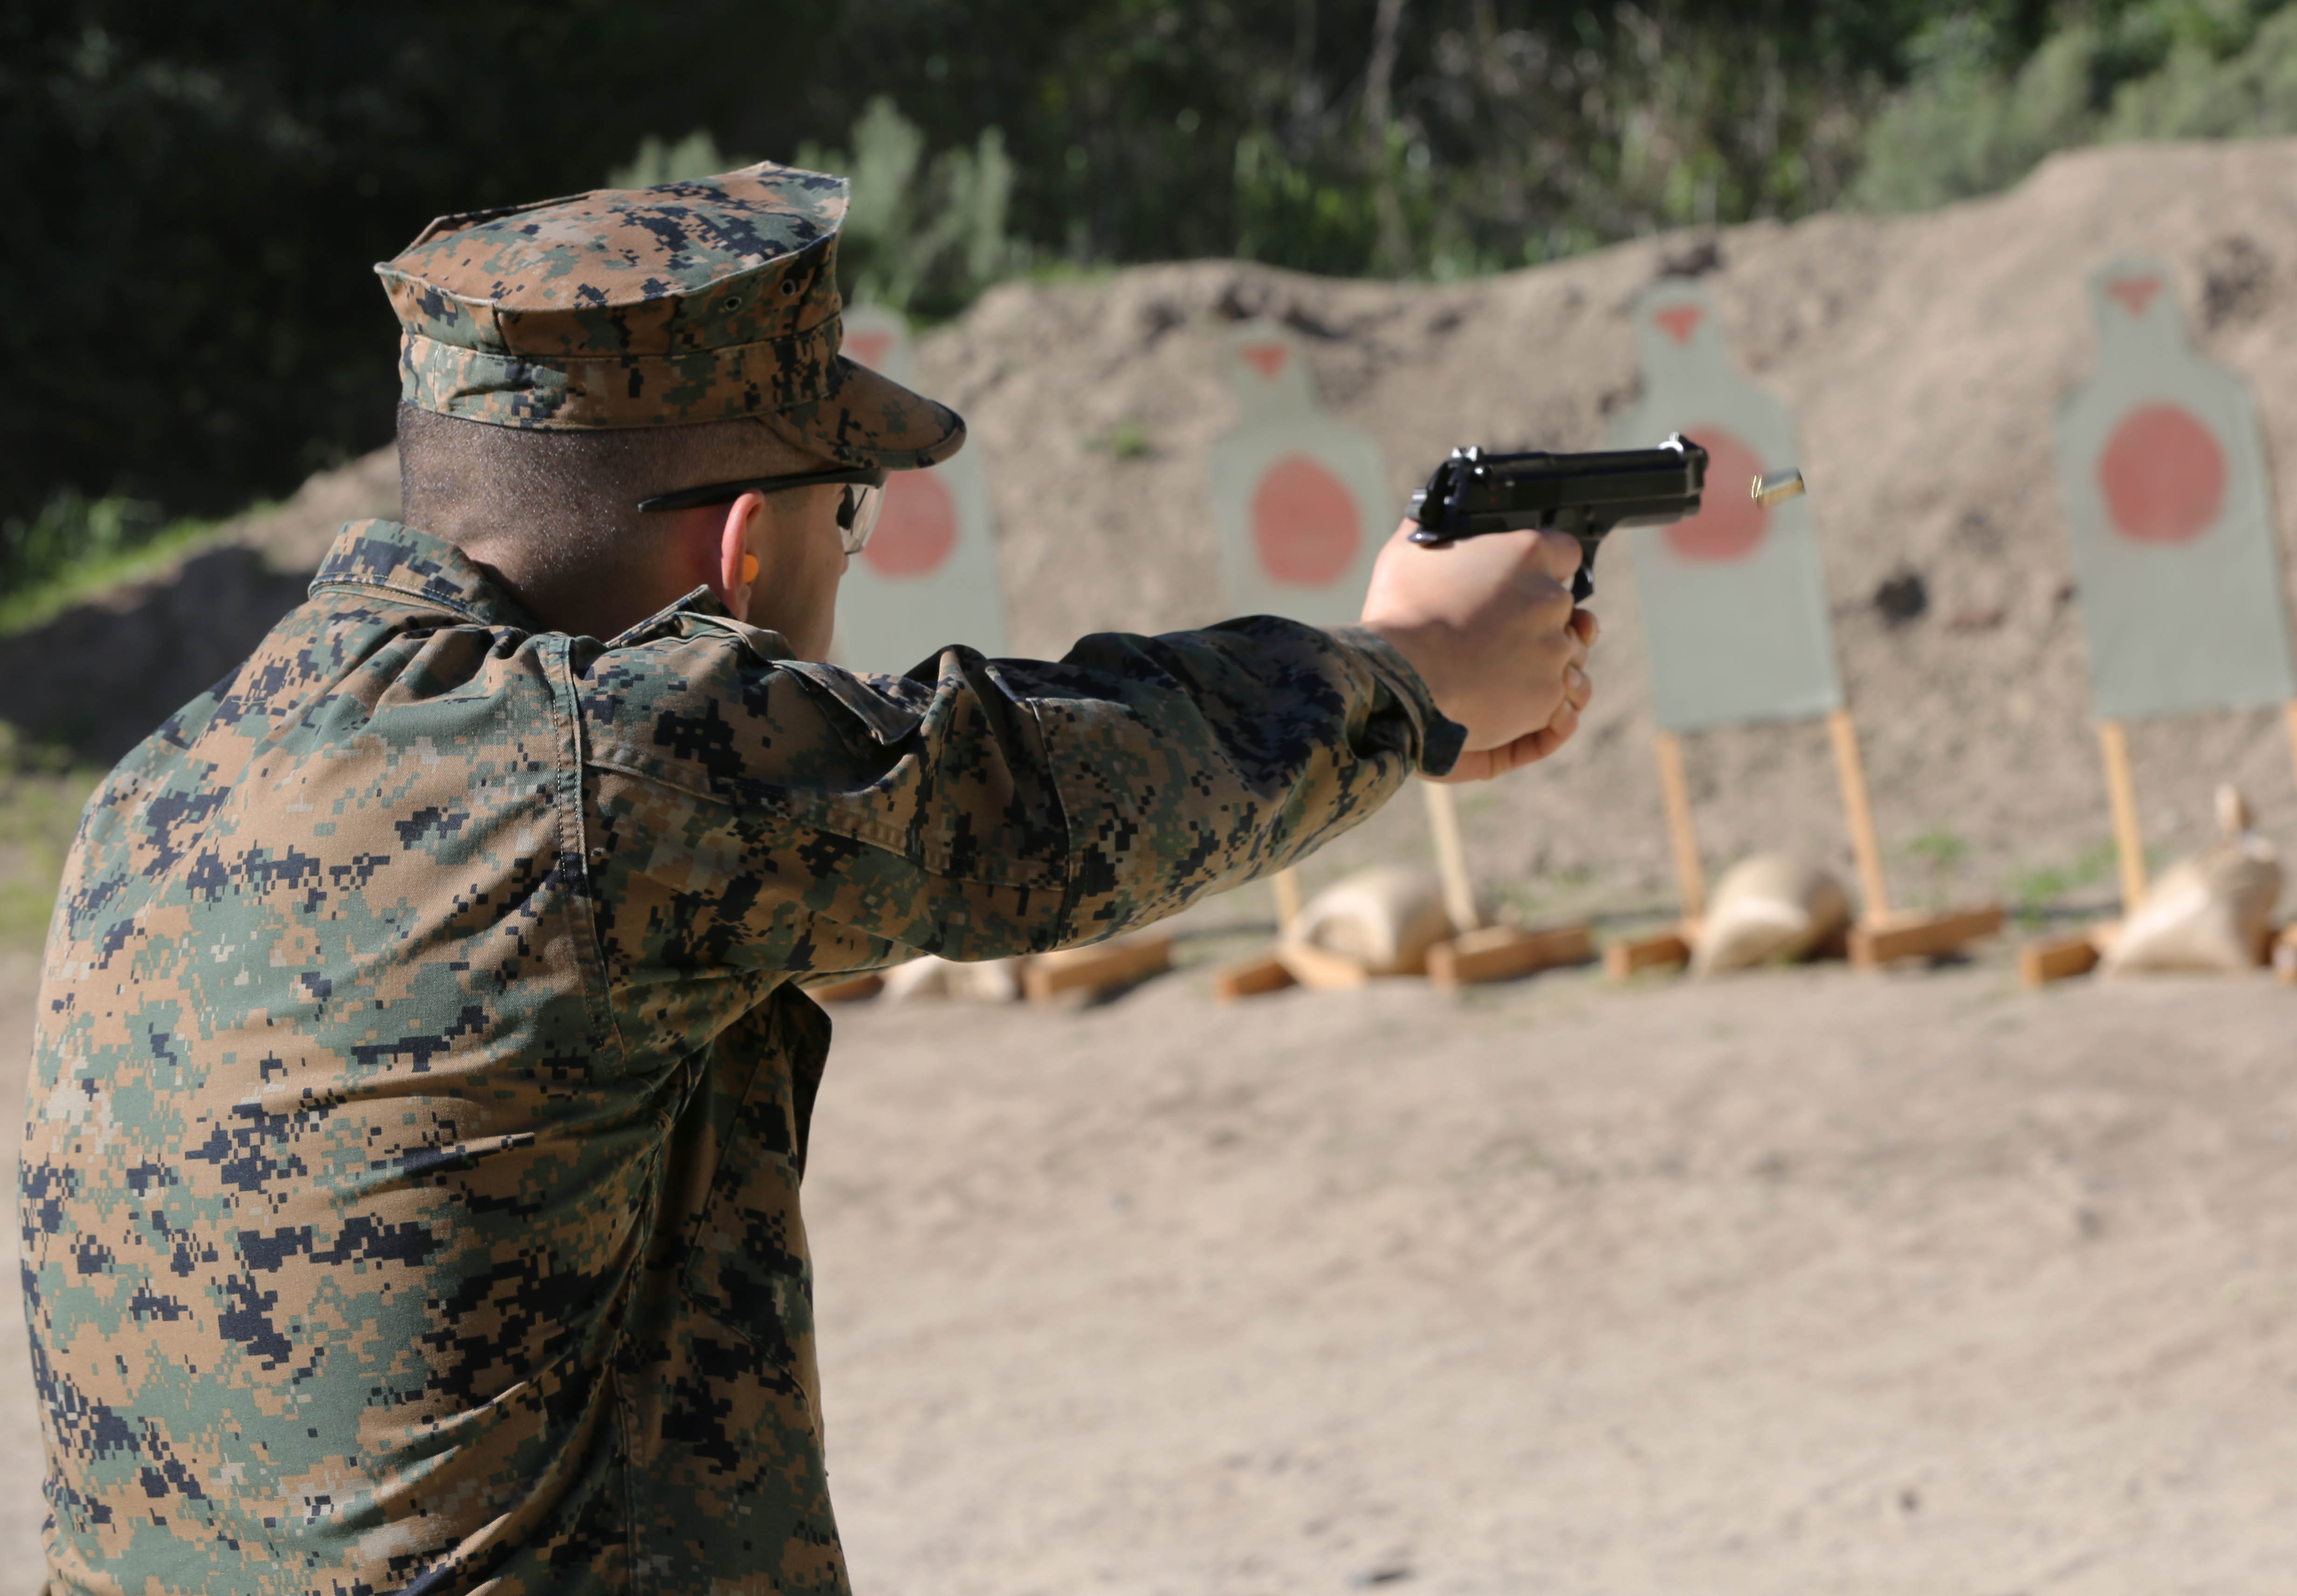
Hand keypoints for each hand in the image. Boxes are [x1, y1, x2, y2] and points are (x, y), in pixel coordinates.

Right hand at [1357, 518, 1597, 780]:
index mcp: (1527, 555)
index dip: (1544, 566)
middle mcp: (1551, 599)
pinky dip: (1533, 697)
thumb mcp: (1408, 553)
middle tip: (1496, 629)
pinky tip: (1499, 694)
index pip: (1565, 551)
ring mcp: (1554, 650)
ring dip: (1537, 657)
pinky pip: (1554, 694)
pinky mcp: (1548, 694)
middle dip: (1535, 617)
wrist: (1400, 684)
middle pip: (1561, 606)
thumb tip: (1431, 514)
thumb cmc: (1400, 615)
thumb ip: (1433, 529)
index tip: (1524, 580)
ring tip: (1495, 667)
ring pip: (1562, 652)